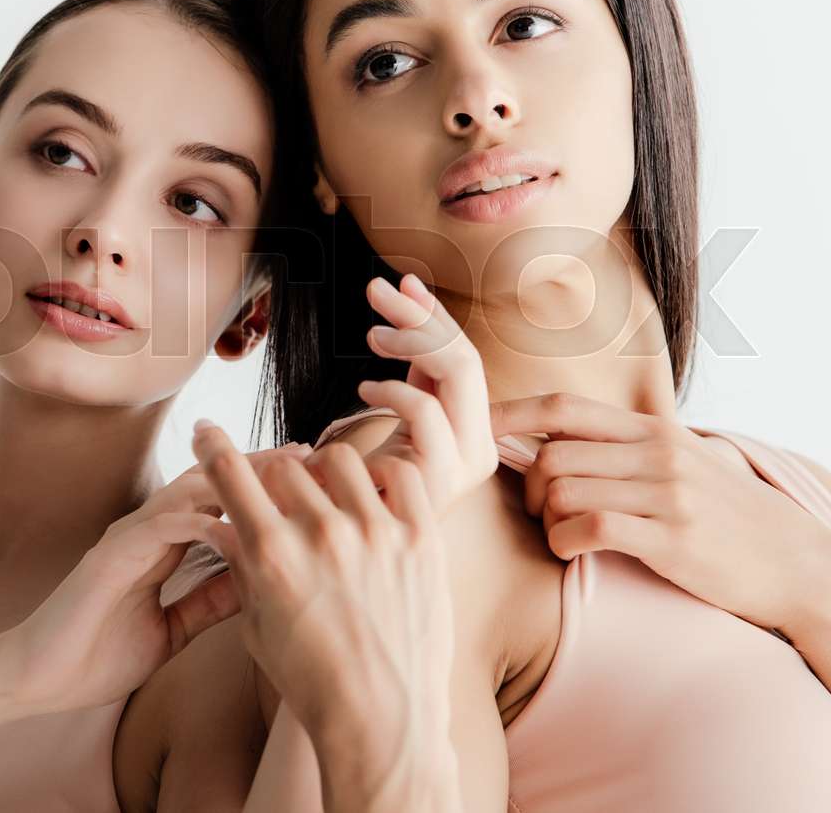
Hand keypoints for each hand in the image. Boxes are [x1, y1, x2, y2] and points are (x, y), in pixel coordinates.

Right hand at [0, 443, 307, 714]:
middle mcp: (147, 531)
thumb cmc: (95, 658)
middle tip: (307, 454)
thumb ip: (208, 603)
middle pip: (212, 482)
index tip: (310, 480)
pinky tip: (231, 524)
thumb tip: (257, 583)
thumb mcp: (172, 631)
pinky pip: (159, 529)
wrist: (36, 681)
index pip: (221, 501)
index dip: (263, 487)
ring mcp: (127, 539)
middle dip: (259, 467)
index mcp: (162, 546)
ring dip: (235, 478)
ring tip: (279, 470)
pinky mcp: (110, 558)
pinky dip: (196, 522)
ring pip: (188, 492)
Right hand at [192, 421, 459, 808]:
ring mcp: (375, 532)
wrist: (382, 723)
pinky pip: (401, 474)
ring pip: (340, 458)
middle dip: (276, 475)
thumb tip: (226, 526)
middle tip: (284, 490)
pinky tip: (375, 499)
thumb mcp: (255, 627)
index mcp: (271, 555)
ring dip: (326, 470)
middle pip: (285, 464)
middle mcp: (321, 534)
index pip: (230, 474)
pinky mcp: (420, 539)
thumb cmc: (313, 683)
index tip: (207, 433)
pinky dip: (382, 476)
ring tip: (331, 495)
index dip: (212, 446)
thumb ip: (241, 568)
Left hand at [332, 273, 496, 511]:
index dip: (435, 315)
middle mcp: (479, 447)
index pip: (465, 356)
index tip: (402, 282)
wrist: (350, 547)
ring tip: (370, 336)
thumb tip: (406, 284)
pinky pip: (427, 411)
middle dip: (421, 316)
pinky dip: (394, 387)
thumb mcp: (396, 408)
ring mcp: (465, 465)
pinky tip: (365, 389)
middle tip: (376, 289)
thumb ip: (408, 357)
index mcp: (474, 429)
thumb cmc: (365, 480)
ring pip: (458, 374)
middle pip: (465, 358)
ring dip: (410, 339)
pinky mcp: (441, 479)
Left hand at [492, 391, 830, 633]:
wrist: (801, 564)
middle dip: (525, 487)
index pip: (563, 408)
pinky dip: (564, 541)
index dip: (510, 414)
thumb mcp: (684, 466)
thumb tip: (562, 441)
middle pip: (551, 454)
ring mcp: (666, 494)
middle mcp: (656, 453)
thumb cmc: (730, 519)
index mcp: (653, 431)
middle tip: (534, 512)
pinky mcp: (673, 539)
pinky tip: (571, 551)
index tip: (474, 427)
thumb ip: (629, 450)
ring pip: (562, 490)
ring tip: (558, 536)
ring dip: (543, 520)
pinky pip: (590, 527)